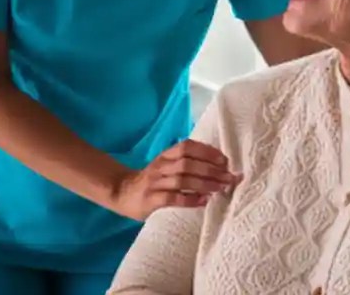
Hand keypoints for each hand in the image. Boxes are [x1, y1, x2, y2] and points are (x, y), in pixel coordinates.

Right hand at [109, 139, 241, 220]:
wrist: (121, 193)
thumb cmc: (151, 181)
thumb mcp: (164, 166)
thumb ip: (184, 163)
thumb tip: (217, 166)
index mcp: (165, 156)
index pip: (187, 147)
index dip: (206, 151)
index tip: (224, 159)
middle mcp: (160, 166)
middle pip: (187, 163)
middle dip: (211, 169)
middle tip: (229, 177)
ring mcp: (155, 183)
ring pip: (182, 179)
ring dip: (204, 183)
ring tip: (221, 188)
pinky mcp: (151, 200)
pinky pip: (172, 198)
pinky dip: (190, 199)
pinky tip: (204, 201)